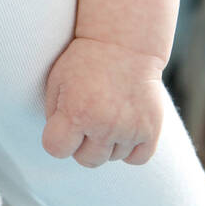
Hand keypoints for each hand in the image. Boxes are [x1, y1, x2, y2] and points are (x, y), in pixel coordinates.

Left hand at [42, 37, 165, 166]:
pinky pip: (137, 159)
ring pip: (111, 158)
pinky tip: (124, 128)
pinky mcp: (150, 131)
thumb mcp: (57, 81)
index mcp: (76, 112)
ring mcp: (129, 129)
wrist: (125, 45)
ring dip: (107, 143)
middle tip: (86, 120)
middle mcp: (103, 125)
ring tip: (108, 114)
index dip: (57, 139)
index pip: (56, 149)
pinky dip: (131, 149)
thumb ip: (54, 116)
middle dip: (82, 144)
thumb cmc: (85, 62)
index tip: (63, 125)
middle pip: (86, 160)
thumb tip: (61, 142)